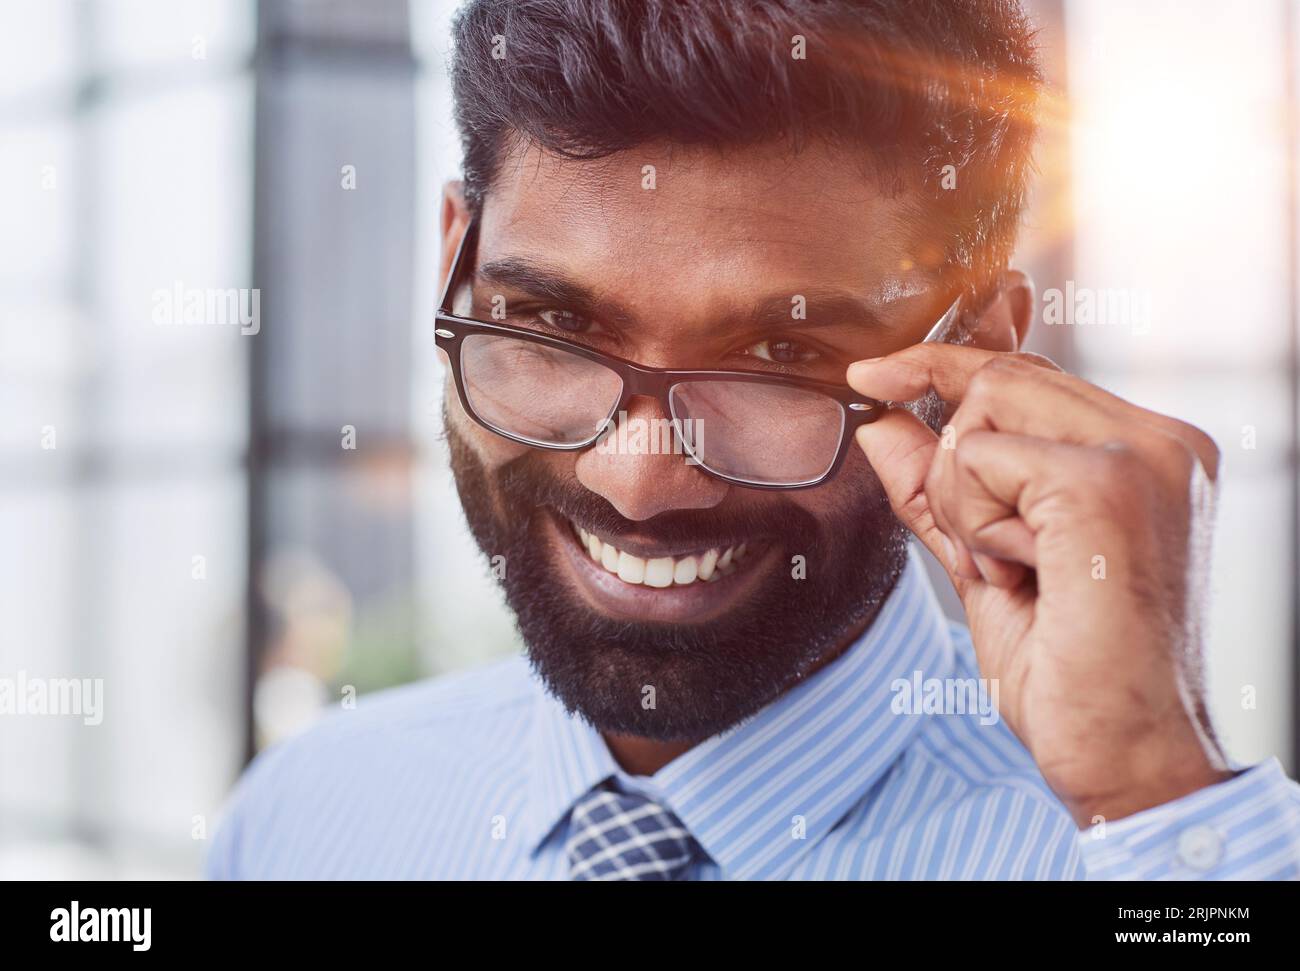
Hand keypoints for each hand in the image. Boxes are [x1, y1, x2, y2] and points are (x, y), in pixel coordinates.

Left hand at [847, 346, 1235, 827]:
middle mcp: (1160, 441)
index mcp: (1150, 452)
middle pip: (998, 380)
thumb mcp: (986, 561)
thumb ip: (937, 488)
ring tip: (1020, 573)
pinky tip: (1024, 576)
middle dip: (954, 468)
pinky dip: (974, 527)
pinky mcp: (1104, 484)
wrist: (1125, 755)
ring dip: (966, 505)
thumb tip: (878, 423)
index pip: (1027, 374)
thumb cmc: (1071, 672)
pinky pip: (977, 463)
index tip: (870, 376)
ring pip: (981, 415)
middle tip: (990, 554)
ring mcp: (1141, 456)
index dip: (940, 368)